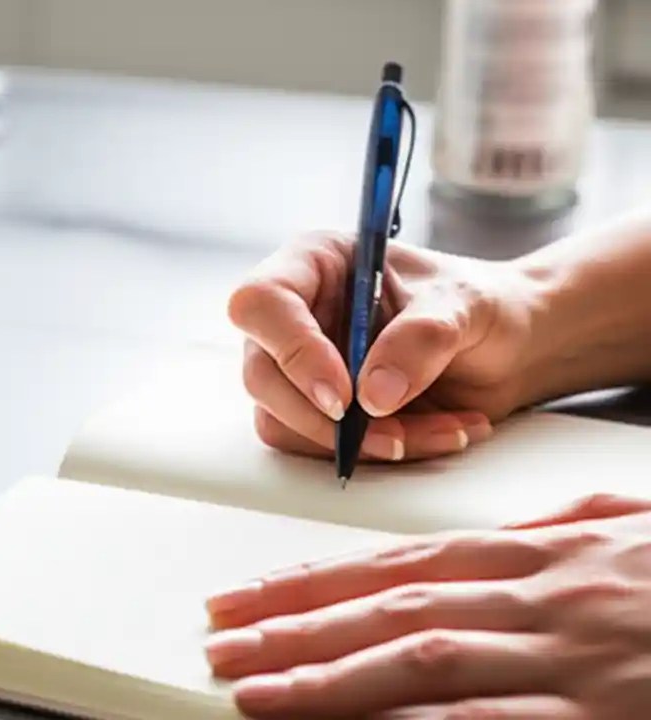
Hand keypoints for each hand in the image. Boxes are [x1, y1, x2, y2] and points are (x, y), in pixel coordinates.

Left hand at [203, 493, 650, 718]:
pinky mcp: (598, 718)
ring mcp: (569, 660)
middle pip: (388, 608)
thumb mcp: (626, 533)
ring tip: (248, 689)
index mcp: (541, 553)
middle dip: (293, 627)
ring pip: (420, 664)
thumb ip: (555, 536)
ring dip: (325, 679)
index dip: (311, 581)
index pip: (396, 563)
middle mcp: (540, 599)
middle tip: (215, 639)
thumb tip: (497, 538)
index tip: (244, 596)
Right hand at [226, 232, 545, 462]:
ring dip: (361, 443)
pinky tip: (434, 434)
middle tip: (392, 433)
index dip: (293, 351)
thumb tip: (373, 395)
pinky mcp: (316, 409)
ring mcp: (300, 366)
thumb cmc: (482, 304)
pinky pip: (316, 448)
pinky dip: (377, 454)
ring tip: (440, 428)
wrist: (509, 348)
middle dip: (325, 418)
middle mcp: (296, 314)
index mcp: (316, 263)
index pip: (263, 302)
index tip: (344, 396)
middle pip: (261, 374)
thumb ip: (421, 339)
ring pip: (283, 421)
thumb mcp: (465, 306)